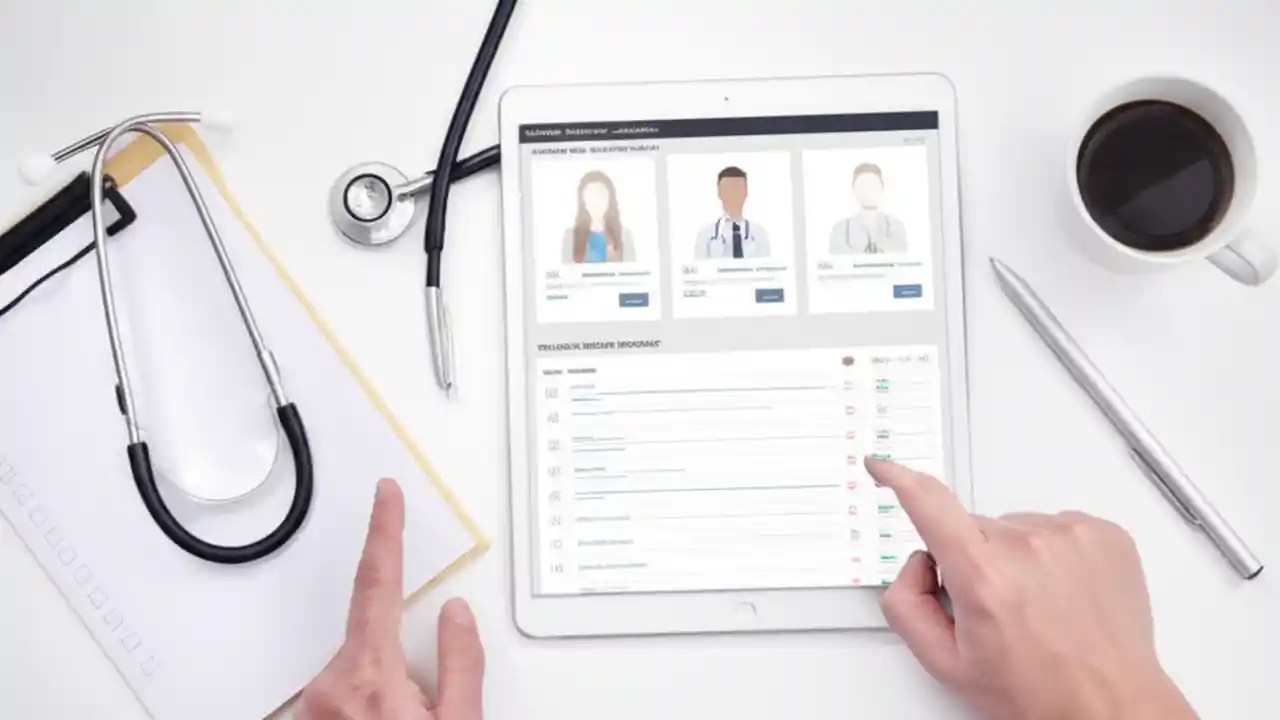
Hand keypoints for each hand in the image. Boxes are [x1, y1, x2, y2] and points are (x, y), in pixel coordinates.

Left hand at [296, 479, 484, 719]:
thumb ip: (461, 665)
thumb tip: (456, 615)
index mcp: (370, 678)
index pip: (378, 584)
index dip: (384, 532)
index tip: (385, 496)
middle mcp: (329, 689)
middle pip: (372, 639)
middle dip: (403, 662)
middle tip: (424, 710)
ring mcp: (310, 712)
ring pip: (358, 672)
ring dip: (384, 692)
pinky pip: (340, 697)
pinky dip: (364, 708)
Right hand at [866, 459, 1193, 719]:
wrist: (1110, 705)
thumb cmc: (1039, 691)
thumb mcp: (946, 663)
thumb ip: (906, 605)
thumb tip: (916, 564)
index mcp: (985, 577)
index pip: (929, 505)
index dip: (899, 478)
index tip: (883, 466)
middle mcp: (1029, 547)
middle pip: (972, 527)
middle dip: (972, 559)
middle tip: (997, 609)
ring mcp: (1071, 536)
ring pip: (1014, 527)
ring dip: (1016, 557)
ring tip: (1037, 605)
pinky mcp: (1103, 534)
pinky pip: (1054, 527)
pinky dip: (1051, 554)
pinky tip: (1061, 593)